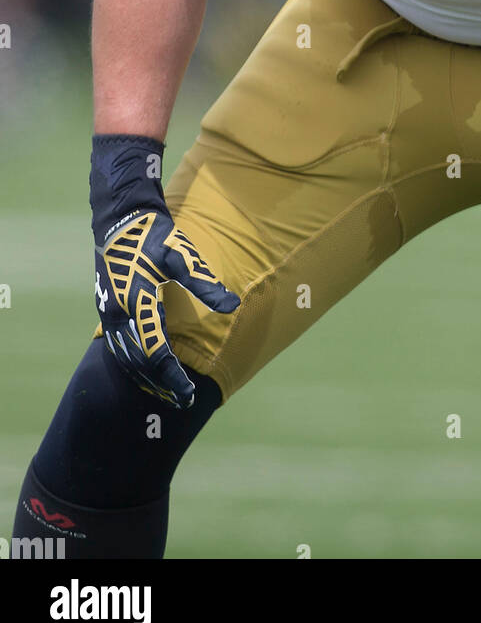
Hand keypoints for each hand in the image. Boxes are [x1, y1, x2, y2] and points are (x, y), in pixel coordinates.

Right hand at [91, 135, 239, 407]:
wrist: (121, 221)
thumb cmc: (155, 237)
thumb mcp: (182, 256)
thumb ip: (205, 283)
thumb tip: (232, 305)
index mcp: (137, 301)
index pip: (155, 351)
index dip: (172, 375)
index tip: (189, 393)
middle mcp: (117, 314)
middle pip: (138, 362)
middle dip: (160, 383)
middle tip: (182, 401)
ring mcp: (108, 314)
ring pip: (125, 358)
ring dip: (145, 378)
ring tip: (166, 393)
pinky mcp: (106, 312)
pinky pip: (117, 348)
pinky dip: (133, 364)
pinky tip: (147, 372)